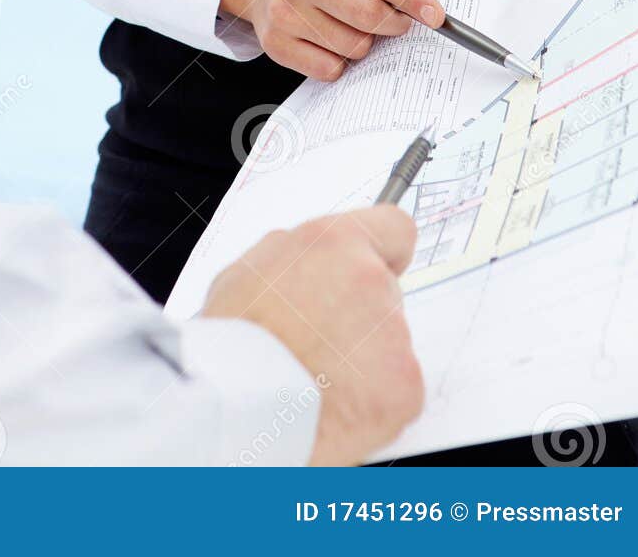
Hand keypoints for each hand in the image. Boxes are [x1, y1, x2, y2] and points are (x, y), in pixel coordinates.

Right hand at [201, 206, 422, 464]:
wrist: (237, 408)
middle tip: (318, 346)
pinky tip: (334, 407)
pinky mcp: (407, 387)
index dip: (384, 253)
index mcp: (334, 243)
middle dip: (359, 318)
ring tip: (315, 381)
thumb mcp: (249, 271)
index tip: (379, 268)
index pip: (394, 229)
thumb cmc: (230, 342)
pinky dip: (373, 404)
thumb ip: (299, 260)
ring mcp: (395, 335)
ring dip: (363, 362)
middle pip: (385, 295)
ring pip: (389, 346)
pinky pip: (396, 392)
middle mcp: (371, 280)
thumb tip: (316, 267)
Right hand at [219, 0, 445, 80]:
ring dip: (366, 41)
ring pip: (354, 47)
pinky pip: (330, 68)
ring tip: (350, 23)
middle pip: (371, 17)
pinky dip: (340, 59)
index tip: (435, 15)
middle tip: (396, 21)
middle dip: (396, 24)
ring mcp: (286, 12)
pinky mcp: (276, 44)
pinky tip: (329, 37)